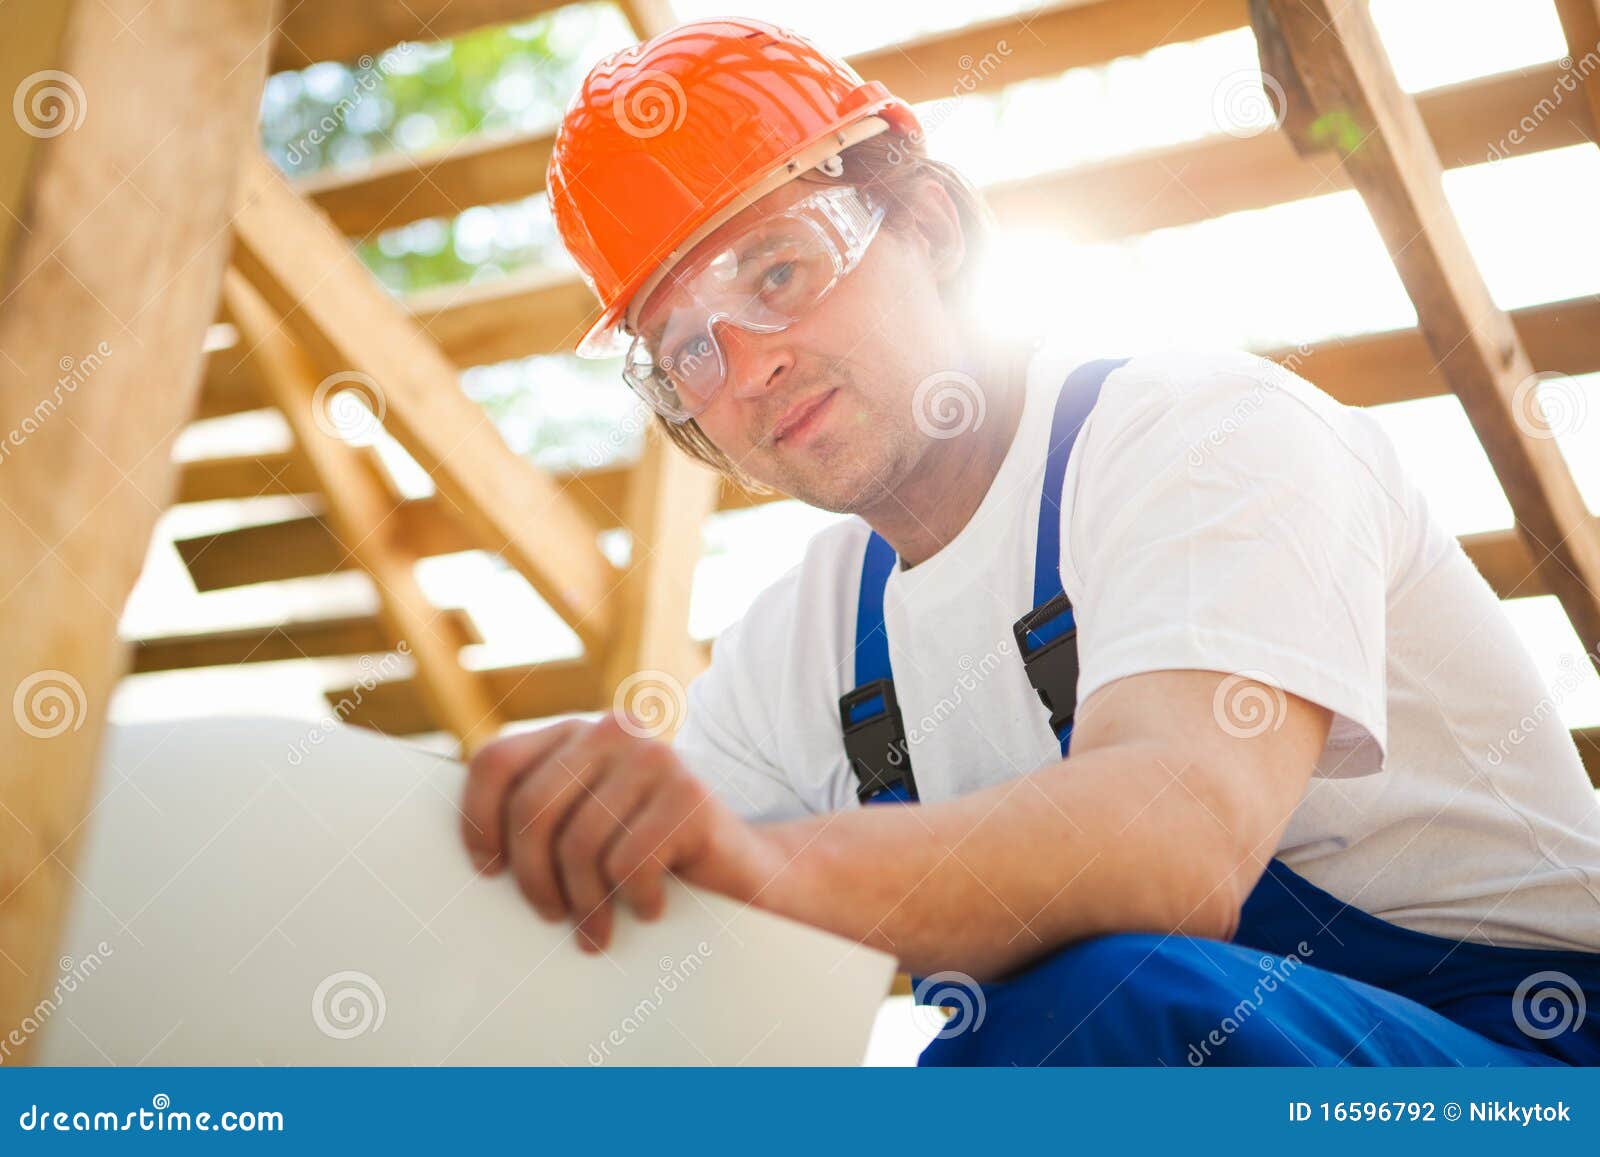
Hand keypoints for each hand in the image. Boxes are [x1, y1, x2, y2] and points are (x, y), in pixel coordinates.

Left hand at [460, 714, 780, 951]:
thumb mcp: (586, 829)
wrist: (747, 873)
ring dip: (586, 905)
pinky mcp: (690, 795)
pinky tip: (649, 909)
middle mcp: (612, 731)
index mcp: (576, 734)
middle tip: (552, 917)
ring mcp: (655, 758)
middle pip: (532, 810)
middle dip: (533, 879)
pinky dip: (634, 900)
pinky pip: (628, 863)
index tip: (487, 872)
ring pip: (579, 845)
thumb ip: (541, 819)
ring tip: (597, 931)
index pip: (496, 763)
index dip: (476, 821)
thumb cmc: (650, 861)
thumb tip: (462, 860)